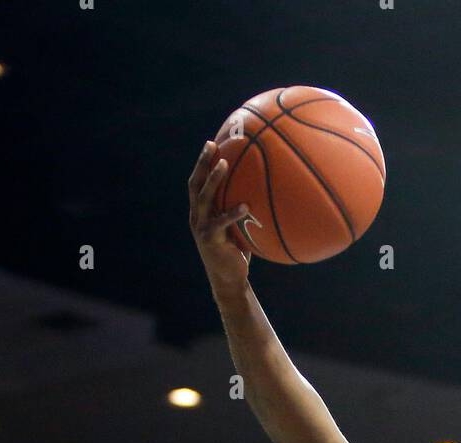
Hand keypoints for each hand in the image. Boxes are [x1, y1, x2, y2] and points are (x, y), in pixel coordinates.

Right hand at [188, 141, 255, 296]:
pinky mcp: (209, 240)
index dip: (202, 163)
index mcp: (201, 212)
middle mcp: (196, 217)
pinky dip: (232, 214)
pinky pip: (221, 223)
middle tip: (212, 144)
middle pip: (195, 184)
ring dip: (213, 180)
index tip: (212, 143)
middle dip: (202, 163)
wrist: (228, 280)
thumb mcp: (238, 229)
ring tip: (224, 164)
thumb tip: (264, 195)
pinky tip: (245, 206)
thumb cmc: (237, 253)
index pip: (198, 182)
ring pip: (204, 198)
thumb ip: (242, 212)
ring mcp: (201, 228)